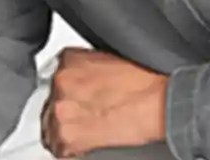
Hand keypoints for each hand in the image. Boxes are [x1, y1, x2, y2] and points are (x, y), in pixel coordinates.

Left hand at [40, 48, 167, 158]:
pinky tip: (84, 147)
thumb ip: (85, 68)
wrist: (159, 103)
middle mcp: (61, 82)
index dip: (66, 93)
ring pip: (50, 127)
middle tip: (83, 119)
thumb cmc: (145, 83)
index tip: (74, 100)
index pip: (54, 78)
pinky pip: (58, 148)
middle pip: (50, 102)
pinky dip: (69, 151)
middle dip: (64, 112)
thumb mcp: (108, 60)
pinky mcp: (69, 136)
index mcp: (69, 59)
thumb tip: (82, 80)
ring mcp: (62, 109)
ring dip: (64, 132)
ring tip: (84, 134)